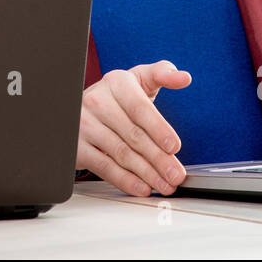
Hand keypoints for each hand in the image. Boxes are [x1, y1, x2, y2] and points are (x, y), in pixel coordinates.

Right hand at [76, 60, 192, 196]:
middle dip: (159, 159)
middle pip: (133, 134)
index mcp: (116, 82)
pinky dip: (125, 180)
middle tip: (176, 175)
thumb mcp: (139, 79)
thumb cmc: (118, 96)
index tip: (174, 147)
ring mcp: (84, 124)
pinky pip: (104, 166)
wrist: (83, 108)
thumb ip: (163, 74)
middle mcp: (97, 100)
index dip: (158, 129)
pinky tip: (142, 187)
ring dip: (146, 173)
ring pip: (121, 153)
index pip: (140, 108)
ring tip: (165, 184)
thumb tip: (184, 78)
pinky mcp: (77, 146)